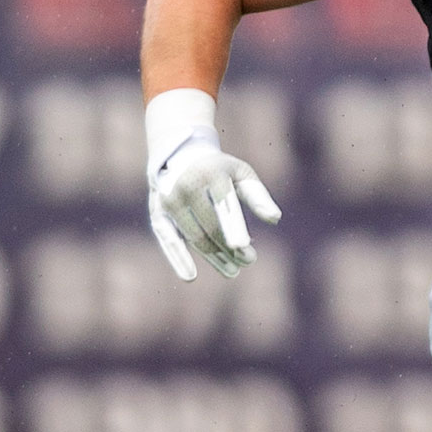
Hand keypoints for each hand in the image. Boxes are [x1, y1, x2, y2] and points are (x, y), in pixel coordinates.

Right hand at [145, 89, 281, 281]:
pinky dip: (178, 258)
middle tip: (249, 261)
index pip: (224, 204)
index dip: (233, 226)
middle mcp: (186, 186)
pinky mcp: (157, 213)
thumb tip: (275, 219)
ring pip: (194, 237)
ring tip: (234, 270)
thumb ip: (258, 196)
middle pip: (211, 226)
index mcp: (210, 174)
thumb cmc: (219, 169)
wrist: (179, 156)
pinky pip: (168, 240)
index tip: (243, 246)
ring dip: (214, 257)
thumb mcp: (241, 174)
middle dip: (231, 247)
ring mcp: (169, 201)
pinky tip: (191, 276)